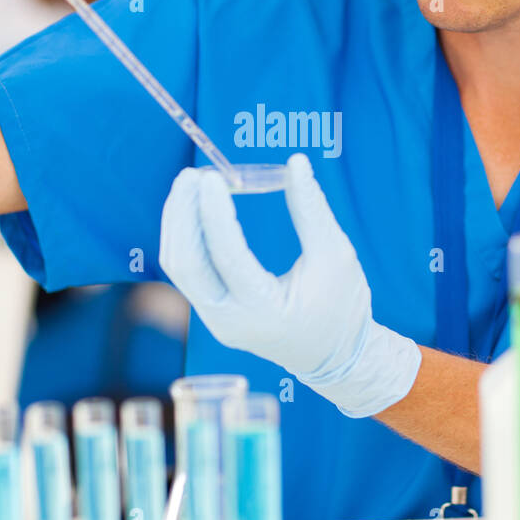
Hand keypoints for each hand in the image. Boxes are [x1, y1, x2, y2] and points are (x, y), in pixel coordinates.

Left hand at [159, 152, 420, 417]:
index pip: (227, 256)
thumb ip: (312, 209)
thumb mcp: (335, 255)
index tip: (212, 177)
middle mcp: (230, 321)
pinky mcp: (212, 312)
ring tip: (190, 185)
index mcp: (264, 310)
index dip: (214, 213)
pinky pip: (187, 272)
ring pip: (179, 267)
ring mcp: (216, 320)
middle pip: (186, 264)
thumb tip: (296, 163)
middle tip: (192, 175)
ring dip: (178, 222)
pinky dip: (184, 237)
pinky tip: (193, 208)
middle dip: (182, 214)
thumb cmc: (342, 307)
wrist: (334, 356)